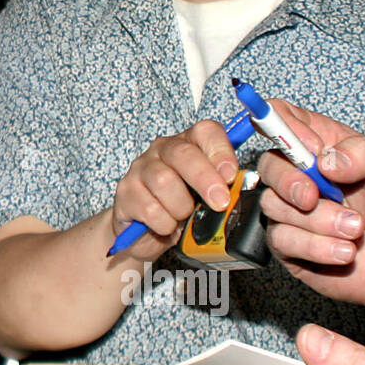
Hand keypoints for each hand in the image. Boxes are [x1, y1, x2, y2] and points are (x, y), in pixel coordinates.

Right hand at [111, 119, 238, 260]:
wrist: (145, 233)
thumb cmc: (181, 209)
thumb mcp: (207, 196)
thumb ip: (222, 187)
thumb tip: (240, 188)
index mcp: (188, 144)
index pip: (205, 131)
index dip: (220, 151)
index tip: (230, 175)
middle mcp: (161, 150)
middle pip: (182, 154)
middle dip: (205, 180)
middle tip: (219, 203)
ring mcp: (140, 169)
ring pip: (164, 182)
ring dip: (181, 207)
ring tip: (182, 216)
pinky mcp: (124, 191)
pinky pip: (149, 208)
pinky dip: (164, 223)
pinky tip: (165, 225)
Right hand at [256, 99, 364, 315]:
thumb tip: (328, 160)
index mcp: (324, 145)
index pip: (282, 117)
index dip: (281, 125)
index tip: (311, 147)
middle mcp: (303, 174)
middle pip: (267, 163)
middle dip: (288, 181)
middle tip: (314, 197)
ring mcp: (293, 210)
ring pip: (274, 206)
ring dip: (319, 221)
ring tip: (355, 230)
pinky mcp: (291, 244)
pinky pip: (283, 240)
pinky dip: (317, 247)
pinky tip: (344, 250)